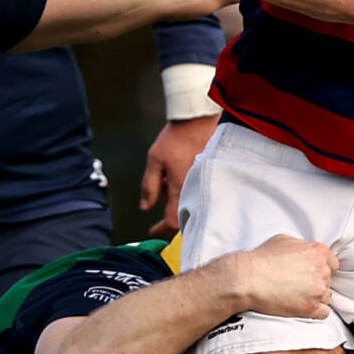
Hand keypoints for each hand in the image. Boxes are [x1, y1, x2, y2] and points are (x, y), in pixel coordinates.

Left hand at [141, 116, 216, 235]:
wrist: (198, 121)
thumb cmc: (176, 139)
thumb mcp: (155, 160)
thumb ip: (149, 186)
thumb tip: (145, 208)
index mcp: (180, 189)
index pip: (171, 221)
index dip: (160, 230)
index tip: (151, 232)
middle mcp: (194, 190)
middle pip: (182, 215)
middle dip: (167, 211)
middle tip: (159, 193)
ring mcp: (203, 183)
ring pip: (188, 203)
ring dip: (174, 198)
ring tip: (165, 177)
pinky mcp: (209, 176)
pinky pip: (195, 192)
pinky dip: (183, 190)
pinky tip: (175, 174)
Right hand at [223, 235, 337, 319]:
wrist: (248, 278)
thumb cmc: (262, 258)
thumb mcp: (285, 240)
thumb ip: (303, 246)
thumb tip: (306, 252)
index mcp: (318, 252)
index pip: (333, 264)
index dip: (322, 269)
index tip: (312, 273)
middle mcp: (322, 270)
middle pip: (329, 280)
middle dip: (317, 282)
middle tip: (301, 284)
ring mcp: (317, 290)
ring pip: (327, 296)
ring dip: (316, 297)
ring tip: (299, 296)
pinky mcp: (310, 308)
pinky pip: (324, 312)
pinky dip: (316, 311)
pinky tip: (303, 306)